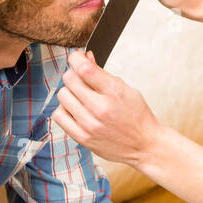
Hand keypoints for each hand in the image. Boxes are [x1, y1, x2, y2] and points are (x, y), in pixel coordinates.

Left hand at [53, 50, 162, 167]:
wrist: (144, 145)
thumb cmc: (137, 117)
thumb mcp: (126, 89)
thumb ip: (102, 74)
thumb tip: (85, 58)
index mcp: (114, 92)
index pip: (84, 68)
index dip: (76, 58)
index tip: (77, 59)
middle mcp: (101, 108)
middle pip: (69, 79)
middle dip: (75, 76)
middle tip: (83, 81)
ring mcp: (90, 124)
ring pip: (62, 96)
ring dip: (70, 93)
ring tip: (82, 99)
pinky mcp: (82, 137)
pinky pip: (58, 115)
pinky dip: (65, 110)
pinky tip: (76, 111)